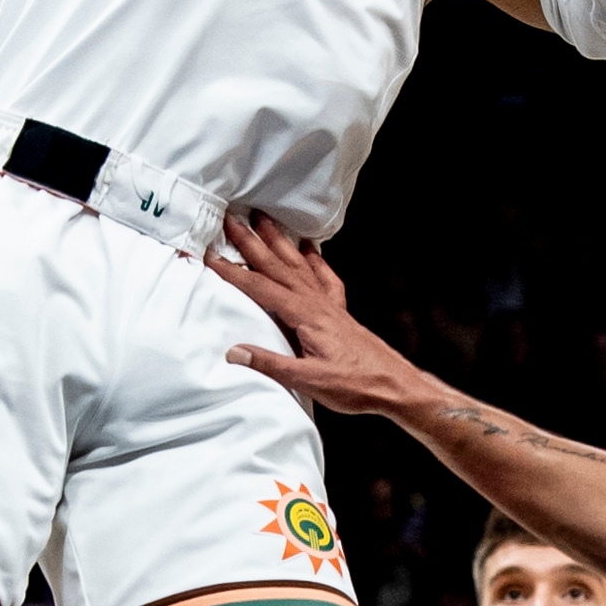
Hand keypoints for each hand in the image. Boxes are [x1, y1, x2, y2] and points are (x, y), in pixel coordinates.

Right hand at [212, 212, 411, 415]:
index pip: (259, 288)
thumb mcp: (309, 380)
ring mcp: (330, 305)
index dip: (232, 271)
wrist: (394, 386)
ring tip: (264, 219)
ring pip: (299, 264)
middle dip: (252, 242)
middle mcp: (317, 303)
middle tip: (232, 219)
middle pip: (277, 266)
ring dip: (279, 241)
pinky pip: (324, 277)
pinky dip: (315, 259)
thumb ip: (270, 364)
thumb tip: (234, 352)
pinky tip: (310, 248)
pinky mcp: (340, 312)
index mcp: (305, 315)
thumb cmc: (356, 385)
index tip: (210, 254)